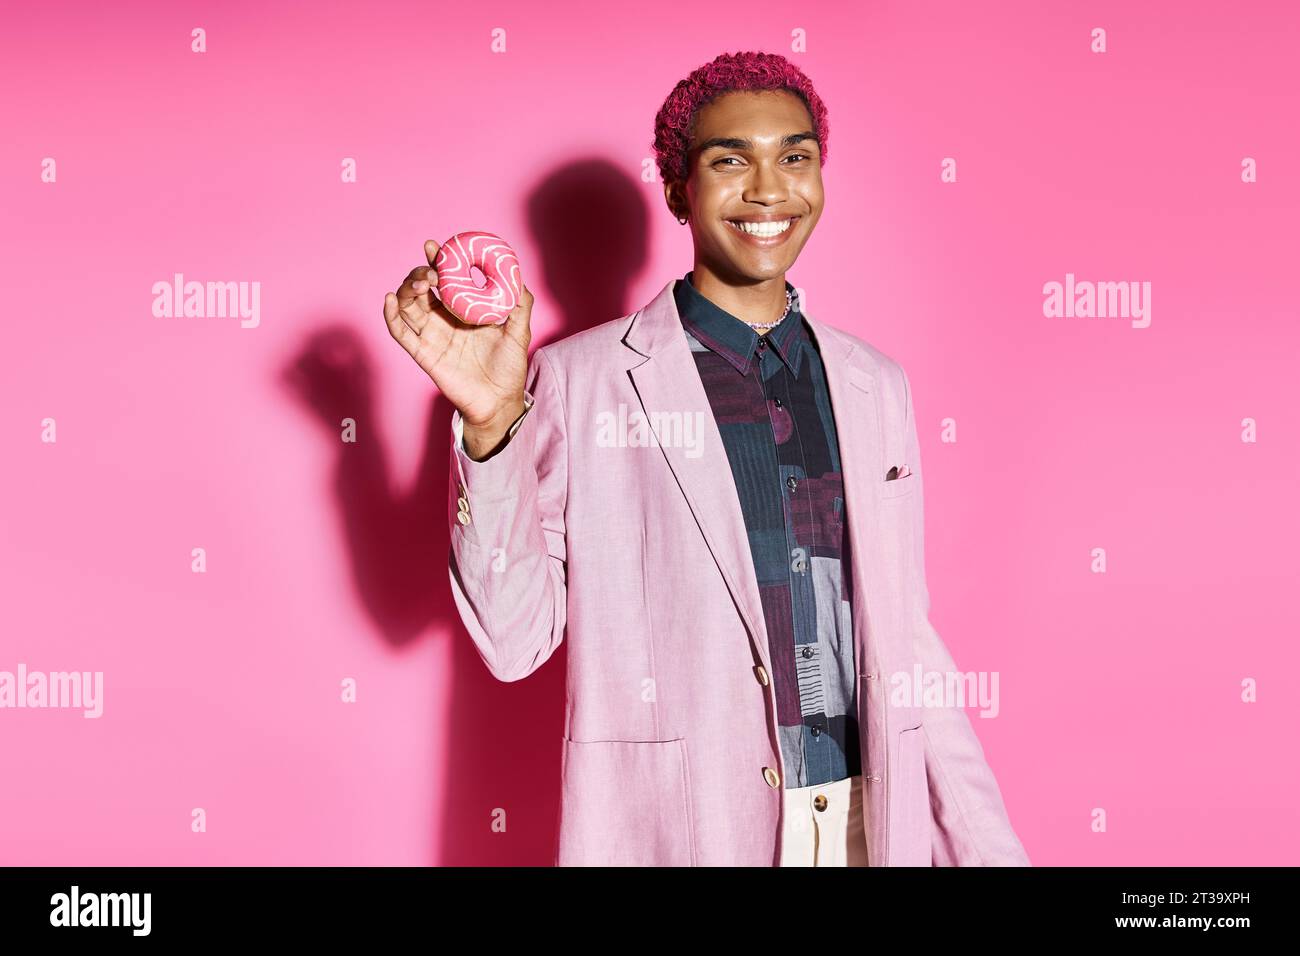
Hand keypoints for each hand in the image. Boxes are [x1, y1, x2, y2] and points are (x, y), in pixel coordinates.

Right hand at [384, 240, 531, 454]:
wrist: (500, 401)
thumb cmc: (509, 368)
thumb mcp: (519, 332)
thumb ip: (521, 304)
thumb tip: (517, 277)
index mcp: (462, 310)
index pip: (444, 280)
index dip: (437, 261)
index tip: (434, 246)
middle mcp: (443, 320)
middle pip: (421, 289)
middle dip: (421, 273)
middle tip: (432, 270)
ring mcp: (431, 336)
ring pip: (408, 306)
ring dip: (407, 289)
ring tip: (419, 283)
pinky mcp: (423, 354)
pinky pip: (401, 333)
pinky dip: (391, 315)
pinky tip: (391, 300)